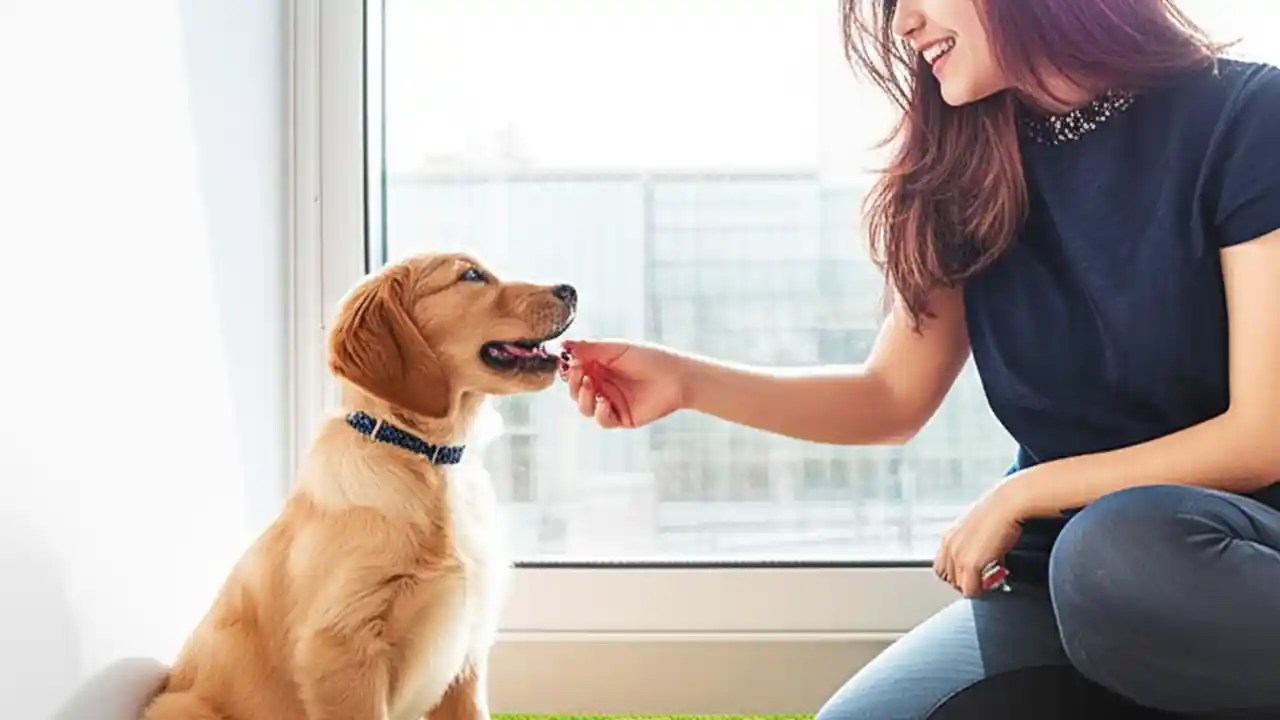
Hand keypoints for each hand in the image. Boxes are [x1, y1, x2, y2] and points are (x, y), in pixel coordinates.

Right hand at [559, 340, 688, 428]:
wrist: (676, 377)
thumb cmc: (649, 358)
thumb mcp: (616, 348)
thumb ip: (589, 348)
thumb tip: (563, 345)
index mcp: (601, 366)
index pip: (575, 370)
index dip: (568, 368)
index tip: (567, 361)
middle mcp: (604, 385)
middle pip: (576, 390)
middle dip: (573, 383)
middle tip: (579, 374)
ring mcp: (612, 402)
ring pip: (584, 408)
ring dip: (582, 398)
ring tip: (589, 386)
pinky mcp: (622, 417)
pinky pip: (602, 420)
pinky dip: (599, 412)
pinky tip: (604, 402)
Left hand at [934, 481, 1025, 596]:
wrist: (1008, 503)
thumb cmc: (1000, 510)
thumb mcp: (980, 527)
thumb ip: (976, 543)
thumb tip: (988, 557)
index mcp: (949, 537)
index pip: (943, 566)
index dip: (959, 572)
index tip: (976, 571)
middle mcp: (948, 546)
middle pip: (949, 578)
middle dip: (967, 580)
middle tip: (985, 577)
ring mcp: (957, 556)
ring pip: (959, 586)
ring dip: (976, 585)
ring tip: (993, 576)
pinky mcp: (969, 564)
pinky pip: (970, 590)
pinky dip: (982, 590)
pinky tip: (997, 576)